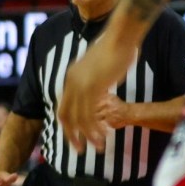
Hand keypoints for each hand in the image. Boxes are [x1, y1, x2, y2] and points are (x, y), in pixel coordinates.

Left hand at [62, 35, 139, 151]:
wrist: (120, 35)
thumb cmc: (115, 48)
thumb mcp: (98, 66)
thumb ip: (94, 79)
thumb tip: (98, 86)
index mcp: (71, 77)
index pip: (64, 106)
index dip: (68, 124)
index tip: (74, 136)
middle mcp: (72, 81)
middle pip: (66, 116)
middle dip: (71, 135)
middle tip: (79, 150)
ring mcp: (81, 84)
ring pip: (79, 119)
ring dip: (87, 136)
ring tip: (96, 148)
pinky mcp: (94, 86)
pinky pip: (90, 114)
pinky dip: (95, 128)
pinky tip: (103, 136)